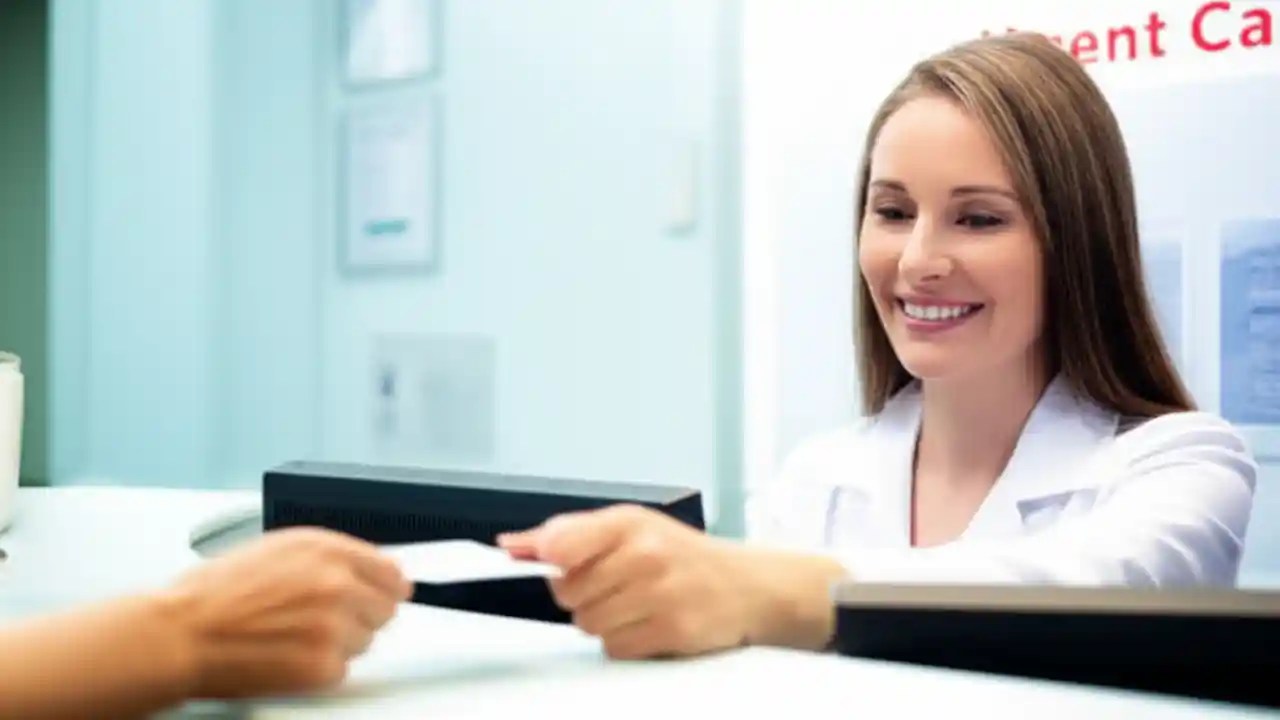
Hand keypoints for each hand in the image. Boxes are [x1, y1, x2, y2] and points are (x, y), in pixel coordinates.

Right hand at [160, 527, 412, 698]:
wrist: (180, 633)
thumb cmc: (214, 593)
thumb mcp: (276, 551)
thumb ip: (329, 557)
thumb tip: (373, 569)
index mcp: (326, 549)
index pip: (390, 571)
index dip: (384, 586)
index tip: (382, 594)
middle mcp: (336, 583)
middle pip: (385, 609)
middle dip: (359, 615)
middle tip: (318, 620)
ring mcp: (333, 625)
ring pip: (365, 641)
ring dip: (338, 643)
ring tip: (291, 636)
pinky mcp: (323, 665)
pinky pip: (342, 670)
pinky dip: (319, 670)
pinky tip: (285, 656)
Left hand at [498, 505, 764, 659]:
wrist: (747, 585)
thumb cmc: (680, 554)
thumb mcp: (629, 527)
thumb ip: (568, 534)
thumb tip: (511, 545)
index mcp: (629, 522)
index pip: (559, 544)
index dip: (544, 558)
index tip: (545, 562)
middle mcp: (645, 554)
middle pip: (568, 592)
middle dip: (582, 593)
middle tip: (613, 584)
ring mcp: (660, 594)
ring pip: (589, 624)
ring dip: (603, 620)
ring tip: (634, 604)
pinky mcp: (672, 630)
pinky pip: (615, 648)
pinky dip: (624, 641)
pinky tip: (648, 623)